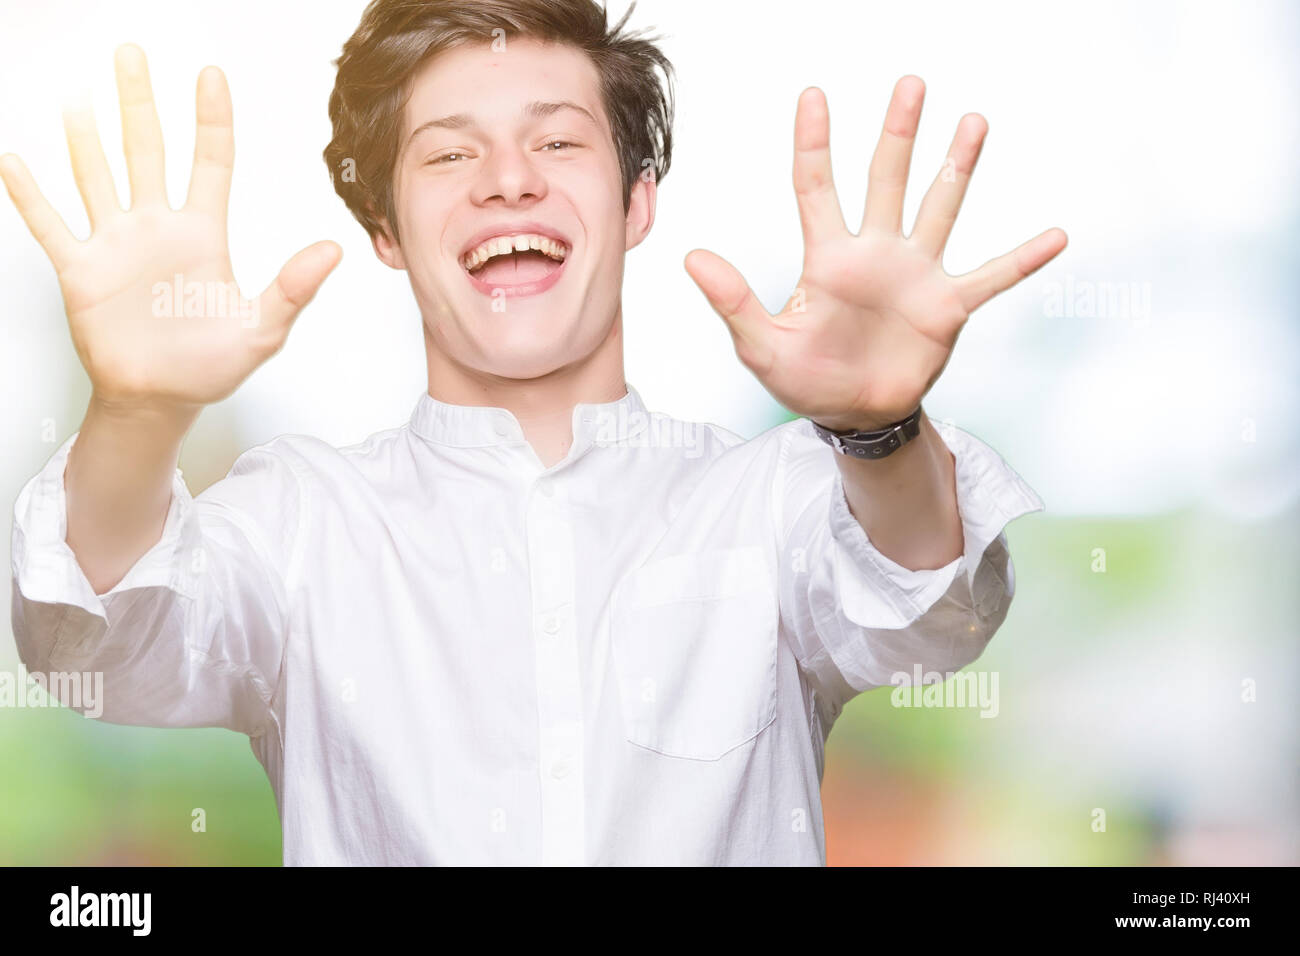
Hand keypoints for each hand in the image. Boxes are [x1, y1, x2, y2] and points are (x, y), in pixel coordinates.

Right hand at [0, 44, 340, 417]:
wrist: (160, 401)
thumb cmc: (211, 367)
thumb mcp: (262, 330)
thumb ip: (293, 289)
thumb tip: (333, 251)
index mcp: (203, 235)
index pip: (210, 162)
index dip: (211, 119)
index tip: (211, 75)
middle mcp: (158, 228)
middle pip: (148, 151)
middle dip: (140, 103)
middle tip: (133, 54)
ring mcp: (116, 245)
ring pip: (98, 176)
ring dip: (86, 137)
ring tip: (78, 95)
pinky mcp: (81, 271)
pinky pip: (51, 226)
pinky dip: (31, 196)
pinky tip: (14, 162)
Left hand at [684, 76, 1066, 431]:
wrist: (853, 416)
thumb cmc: (805, 380)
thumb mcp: (762, 347)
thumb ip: (733, 303)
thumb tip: (692, 257)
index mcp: (828, 259)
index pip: (816, 187)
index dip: (814, 143)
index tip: (813, 94)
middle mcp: (875, 253)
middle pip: (886, 179)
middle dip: (897, 133)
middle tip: (911, 83)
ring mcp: (915, 275)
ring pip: (939, 208)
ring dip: (957, 167)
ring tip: (973, 122)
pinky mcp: (947, 307)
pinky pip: (991, 278)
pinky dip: (1021, 260)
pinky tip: (1055, 235)